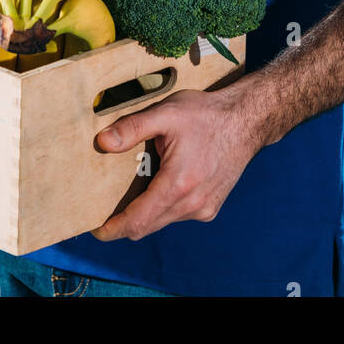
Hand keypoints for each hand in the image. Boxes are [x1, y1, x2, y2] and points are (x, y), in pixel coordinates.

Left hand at [91, 85, 260, 241]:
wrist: (247, 120)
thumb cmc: (206, 114)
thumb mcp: (166, 113)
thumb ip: (133, 128)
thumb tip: (102, 142)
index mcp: (177, 185)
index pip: (137, 222)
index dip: (113, 229)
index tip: (96, 230)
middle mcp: (192, 204)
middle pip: (147, 226)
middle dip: (125, 222)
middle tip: (107, 208)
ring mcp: (204, 209)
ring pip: (163, 221)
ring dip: (147, 212)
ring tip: (137, 188)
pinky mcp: (211, 207)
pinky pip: (179, 215)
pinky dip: (165, 207)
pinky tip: (164, 183)